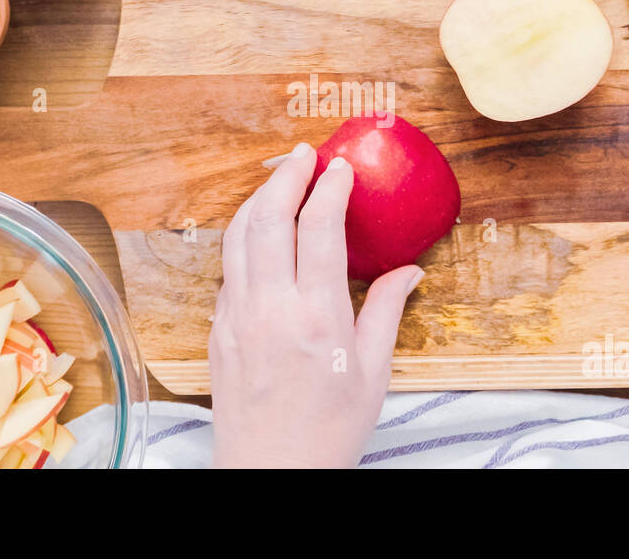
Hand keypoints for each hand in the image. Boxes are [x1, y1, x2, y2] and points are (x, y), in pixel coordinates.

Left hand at [209, 142, 424, 467]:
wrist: (272, 474)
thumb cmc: (329, 431)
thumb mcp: (374, 372)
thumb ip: (387, 311)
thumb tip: (410, 271)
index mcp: (319, 317)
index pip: (319, 229)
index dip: (330, 188)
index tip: (341, 168)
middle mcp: (272, 309)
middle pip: (269, 218)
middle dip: (286, 176)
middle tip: (304, 154)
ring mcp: (238, 317)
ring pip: (238, 236)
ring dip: (258, 199)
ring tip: (278, 179)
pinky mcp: (218, 330)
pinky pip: (227, 268)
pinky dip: (242, 237)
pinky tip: (259, 233)